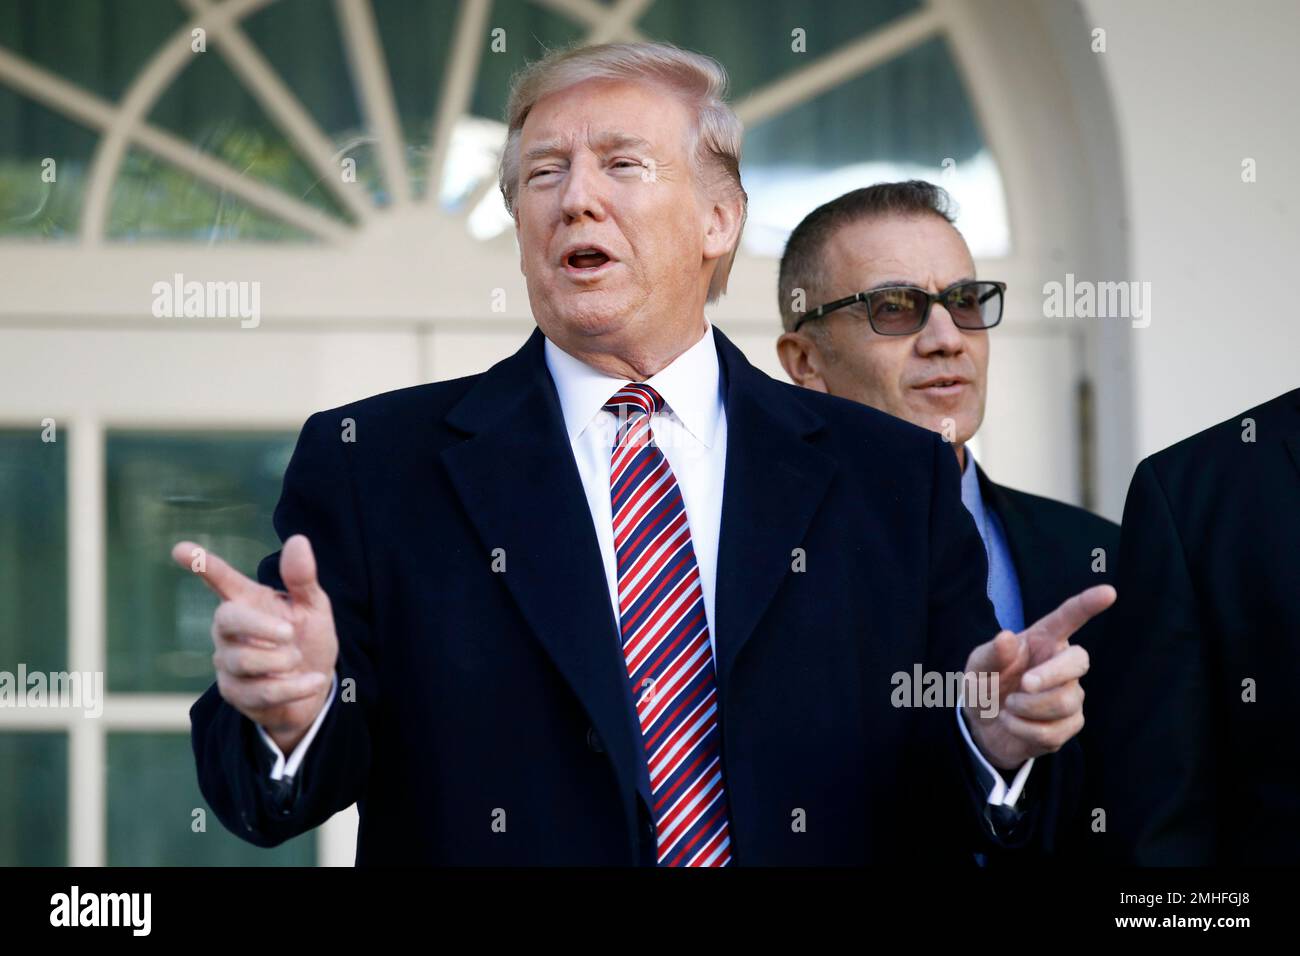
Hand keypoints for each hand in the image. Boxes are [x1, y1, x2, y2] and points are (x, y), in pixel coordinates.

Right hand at [171, 534, 337, 753]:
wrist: (315, 687)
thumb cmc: (308, 638)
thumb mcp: (314, 607)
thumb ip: (302, 579)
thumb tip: (298, 540)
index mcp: (248, 601)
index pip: (221, 580)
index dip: (203, 564)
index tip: (181, 549)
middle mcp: (229, 629)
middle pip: (226, 619)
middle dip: (259, 626)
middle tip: (289, 632)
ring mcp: (227, 662)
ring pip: (244, 660)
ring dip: (282, 661)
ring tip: (298, 659)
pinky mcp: (233, 693)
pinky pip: (260, 691)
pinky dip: (294, 687)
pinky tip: (312, 681)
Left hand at [963, 584, 1115, 769]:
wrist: (983, 727)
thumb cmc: (985, 685)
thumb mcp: (977, 667)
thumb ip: (990, 654)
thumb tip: (1007, 638)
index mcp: (1042, 640)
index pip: (1068, 618)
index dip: (1087, 605)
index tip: (1108, 592)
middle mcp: (1061, 664)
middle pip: (1079, 661)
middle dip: (1052, 674)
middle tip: (1024, 684)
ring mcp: (1070, 694)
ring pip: (1066, 701)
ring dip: (1028, 708)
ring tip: (1007, 707)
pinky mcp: (1070, 723)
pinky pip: (1055, 730)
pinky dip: (1025, 730)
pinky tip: (1013, 723)